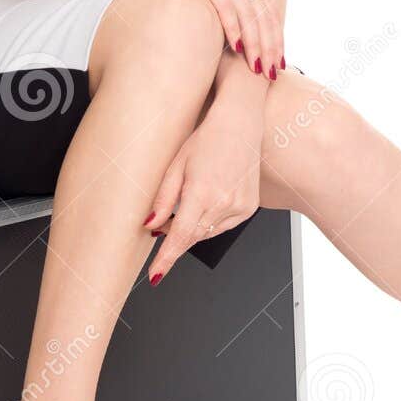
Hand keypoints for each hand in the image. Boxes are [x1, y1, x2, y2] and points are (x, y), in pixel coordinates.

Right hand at [138, 0, 284, 80]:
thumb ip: (234, 7)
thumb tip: (247, 41)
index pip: (270, 14)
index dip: (277, 41)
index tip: (279, 65)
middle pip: (263, 16)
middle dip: (269, 47)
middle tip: (270, 73)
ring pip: (248, 14)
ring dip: (254, 43)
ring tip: (256, 66)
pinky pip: (226, 6)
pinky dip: (233, 28)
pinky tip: (237, 48)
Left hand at [144, 105, 262, 281]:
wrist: (239, 124)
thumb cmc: (206, 140)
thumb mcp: (176, 166)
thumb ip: (163, 200)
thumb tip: (151, 226)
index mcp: (202, 192)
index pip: (180, 237)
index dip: (166, 259)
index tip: (156, 275)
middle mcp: (224, 203)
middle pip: (193, 237)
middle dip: (174, 239)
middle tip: (161, 226)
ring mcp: (240, 207)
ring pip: (208, 233)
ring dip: (192, 228)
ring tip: (188, 203)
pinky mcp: (249, 207)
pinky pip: (224, 226)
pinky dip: (211, 222)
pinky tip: (208, 201)